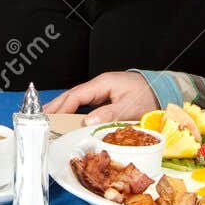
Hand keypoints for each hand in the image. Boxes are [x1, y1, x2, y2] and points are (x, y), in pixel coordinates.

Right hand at [44, 72, 158, 124]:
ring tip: (49, 118)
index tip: (51, 119)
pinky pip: (85, 103)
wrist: (164, 91)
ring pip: (77, 99)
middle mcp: (100, 85)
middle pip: (72, 95)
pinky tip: (69, 118)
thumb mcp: (130, 107)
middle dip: (56, 106)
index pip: (76, 96)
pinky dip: (74, 110)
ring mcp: (102, 91)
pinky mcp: (106, 97)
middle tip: (40, 117)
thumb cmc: (149, 96)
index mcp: (103, 83)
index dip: (62, 108)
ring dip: (63, 108)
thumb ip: (109, 114)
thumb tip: (87, 121)